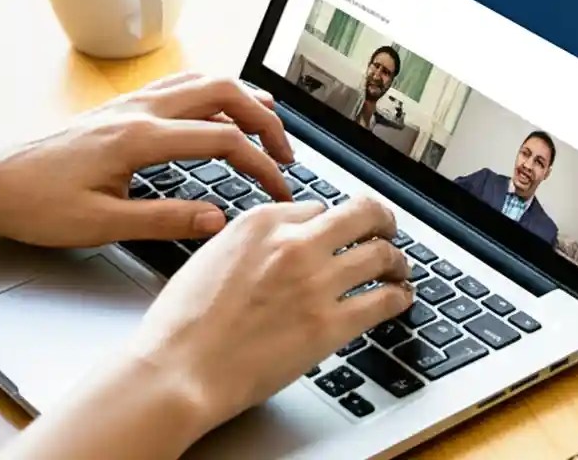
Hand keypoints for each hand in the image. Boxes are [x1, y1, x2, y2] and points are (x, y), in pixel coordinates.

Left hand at [0, 72, 295, 246]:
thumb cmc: (37, 203)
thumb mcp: (102, 224)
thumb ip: (165, 220)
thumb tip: (217, 220)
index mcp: (140, 138)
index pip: (223, 140)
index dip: (261, 164)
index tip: (278, 188)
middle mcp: (141, 111)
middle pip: (225, 93)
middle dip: (265, 120)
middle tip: (284, 153)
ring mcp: (132, 104)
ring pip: (205, 81)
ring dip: (244, 100)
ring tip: (269, 127)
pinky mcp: (125, 108)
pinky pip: (183, 86)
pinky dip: (216, 95)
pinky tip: (222, 110)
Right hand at [0, 197, 414, 459]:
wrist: (177, 370)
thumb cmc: (182, 325)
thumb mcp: (211, 257)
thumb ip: (253, 243)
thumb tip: (280, 243)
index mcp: (262, 222)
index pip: (318, 207)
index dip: (332, 223)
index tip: (341, 232)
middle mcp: (295, 244)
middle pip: (363, 213)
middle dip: (382, 219)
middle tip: (388, 230)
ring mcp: (317, 283)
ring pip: (382, 254)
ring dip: (397, 261)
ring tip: (399, 269)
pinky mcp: (331, 324)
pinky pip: (384, 300)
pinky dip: (400, 296)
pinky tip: (400, 298)